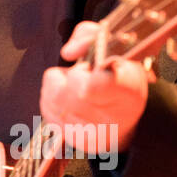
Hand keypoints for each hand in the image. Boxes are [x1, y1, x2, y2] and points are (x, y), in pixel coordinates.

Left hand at [40, 21, 152, 155]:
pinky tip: (67, 98)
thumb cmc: (118, 76)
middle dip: (70, 76)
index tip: (89, 68)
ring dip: (58, 86)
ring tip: (75, 85)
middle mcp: (114, 117)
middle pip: (69, 93)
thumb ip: (89, 36)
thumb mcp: (114, 46)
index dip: (81, 74)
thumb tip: (68, 52)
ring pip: (54, 101)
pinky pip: (48, 113)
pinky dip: (51, 99)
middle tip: (83, 74)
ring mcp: (94, 134)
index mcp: (128, 89)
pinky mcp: (77, 141)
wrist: (126, 115)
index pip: (91, 87)